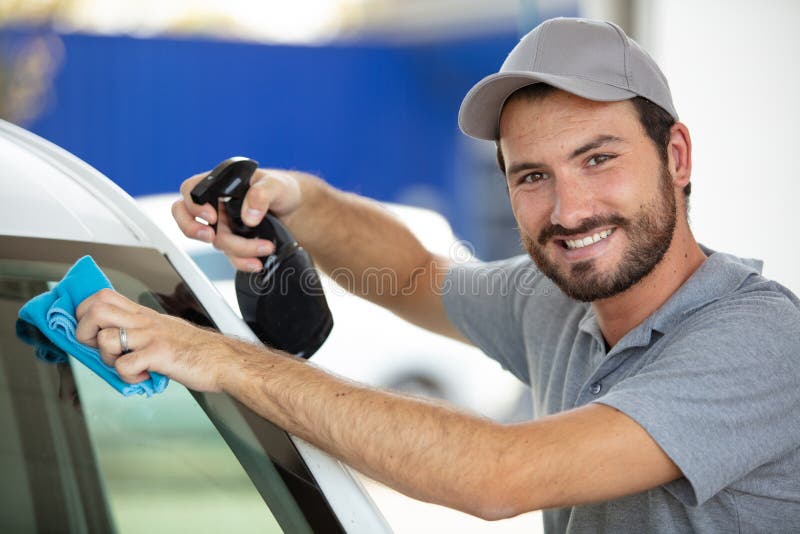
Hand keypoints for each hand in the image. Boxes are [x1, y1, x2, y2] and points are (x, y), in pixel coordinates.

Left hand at [75, 288, 231, 391]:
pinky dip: (128, 379)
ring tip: (126, 366)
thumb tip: (113, 341)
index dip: (85, 313)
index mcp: (144, 314)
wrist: (224, 360)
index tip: (90, 332)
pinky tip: (144, 377)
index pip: (102, 296)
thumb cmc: (198, 350)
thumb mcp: (165, 330)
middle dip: (85, 333)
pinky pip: (125, 367)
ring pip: (106, 339)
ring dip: (108, 360)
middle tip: (99, 348)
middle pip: (96, 309)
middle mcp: (145, 321)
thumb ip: (140, 331)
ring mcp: (151, 337)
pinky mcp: (159, 355)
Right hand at [172, 167, 302, 271]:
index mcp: (220, 185)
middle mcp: (216, 205)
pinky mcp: (234, 243)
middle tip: (210, 237)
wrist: (295, 209)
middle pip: (187, 218)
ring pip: (215, 242)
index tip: (211, 217)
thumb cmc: (281, 189)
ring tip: (264, 247)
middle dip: (193, 230)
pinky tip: (256, 263)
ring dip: (238, 249)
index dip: (194, 205)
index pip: (191, 190)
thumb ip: (262, 193)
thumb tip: (249, 216)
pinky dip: (242, 262)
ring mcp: (223, 226)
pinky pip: (230, 256)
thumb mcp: (277, 185)